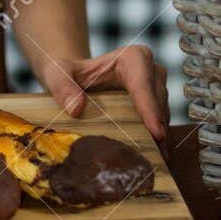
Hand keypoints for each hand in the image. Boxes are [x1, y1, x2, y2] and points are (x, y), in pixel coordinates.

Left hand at [39, 45, 167, 147]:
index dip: (150, 107)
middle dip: (157, 126)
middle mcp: (150, 70)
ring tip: (154, 161)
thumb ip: (62, 87)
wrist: (73, 77)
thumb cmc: (67, 72)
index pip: (143, 82)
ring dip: (159, 136)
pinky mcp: (155, 104)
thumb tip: (76, 108)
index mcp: (132, 58)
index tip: (155, 132)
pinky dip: (156, 140)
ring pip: (163, 113)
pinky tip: (153, 158)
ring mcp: (155, 88)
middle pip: (158, 100)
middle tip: (157, 155)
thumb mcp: (57, 74)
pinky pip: (160, 122)